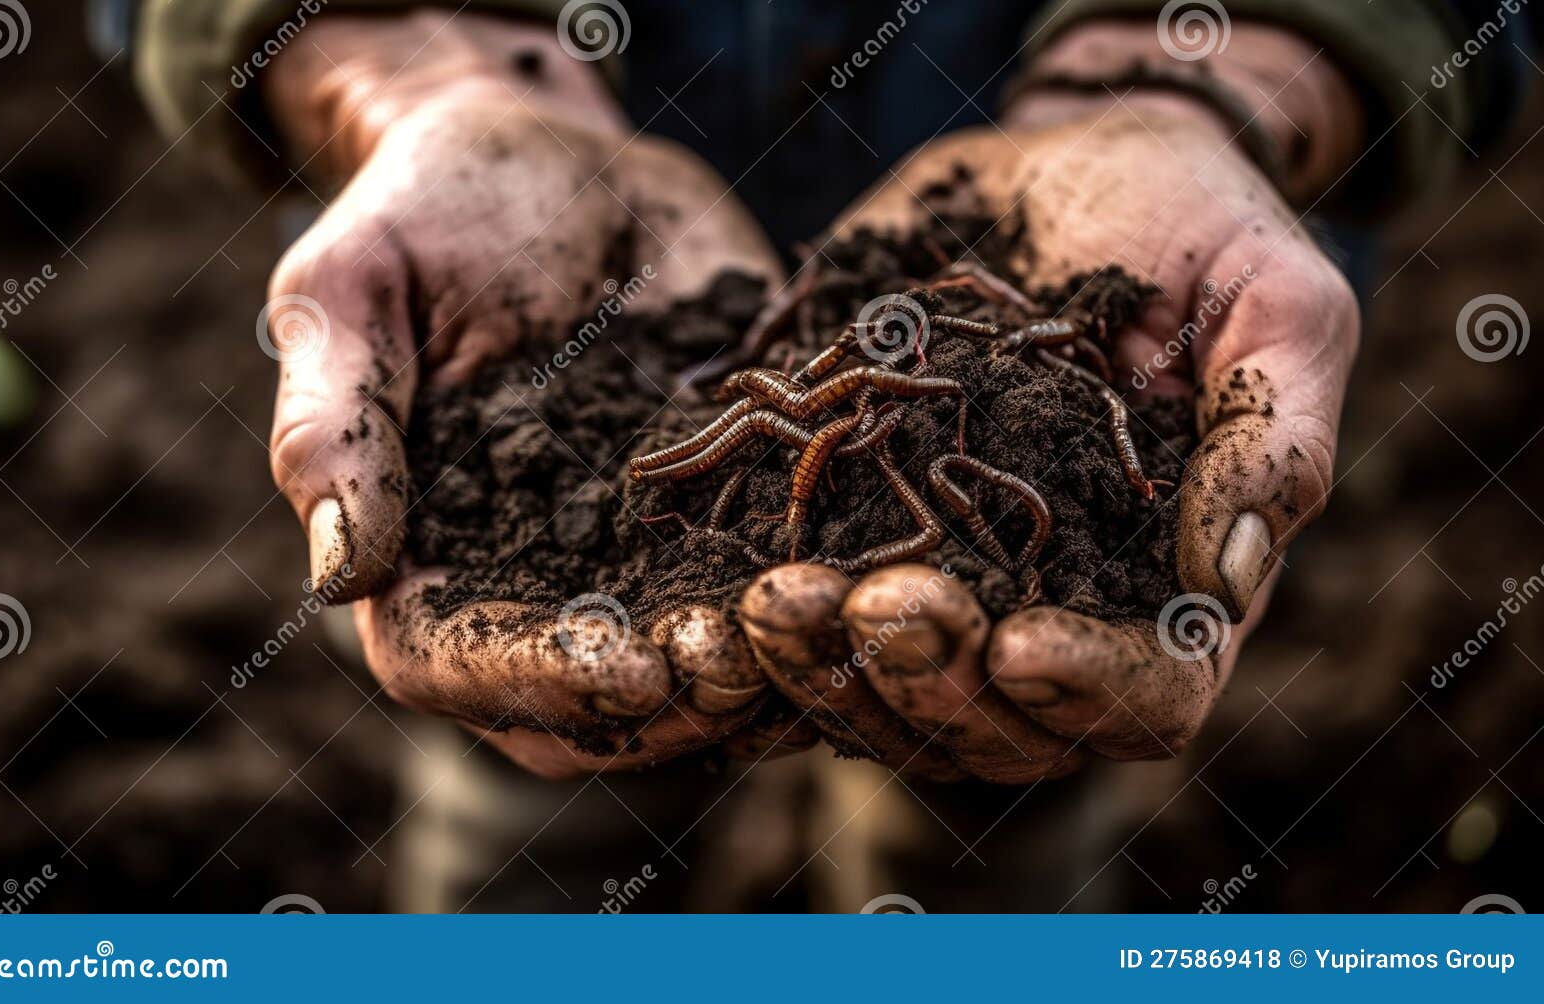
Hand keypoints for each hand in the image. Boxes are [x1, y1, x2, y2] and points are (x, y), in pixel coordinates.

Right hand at [262, 14, 799, 775]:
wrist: (559, 158)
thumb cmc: (428, 212)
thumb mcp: (350, 290)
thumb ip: (336, 424)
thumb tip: (337, 574)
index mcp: (426, 558)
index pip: (458, 668)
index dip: (540, 681)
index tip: (628, 668)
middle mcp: (536, 587)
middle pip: (591, 709)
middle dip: (673, 702)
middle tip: (748, 660)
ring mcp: (643, 563)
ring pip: (698, 676)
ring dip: (765, 673)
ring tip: (826, 625)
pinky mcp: (736, 514)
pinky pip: (780, 586)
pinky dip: (826, 599)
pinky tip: (883, 572)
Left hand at [739, 21, 1362, 781]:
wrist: (1066, 165)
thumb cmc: (1195, 227)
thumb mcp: (1273, 304)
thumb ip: (1272, 438)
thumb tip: (1224, 580)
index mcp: (1167, 583)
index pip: (1147, 696)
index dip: (1085, 692)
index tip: (1018, 643)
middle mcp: (1053, 610)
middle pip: (999, 724)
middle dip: (929, 680)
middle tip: (873, 604)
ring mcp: (948, 583)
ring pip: (887, 697)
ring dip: (826, 670)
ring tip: (776, 599)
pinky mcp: (856, 537)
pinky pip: (806, 624)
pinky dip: (760, 630)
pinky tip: (722, 585)